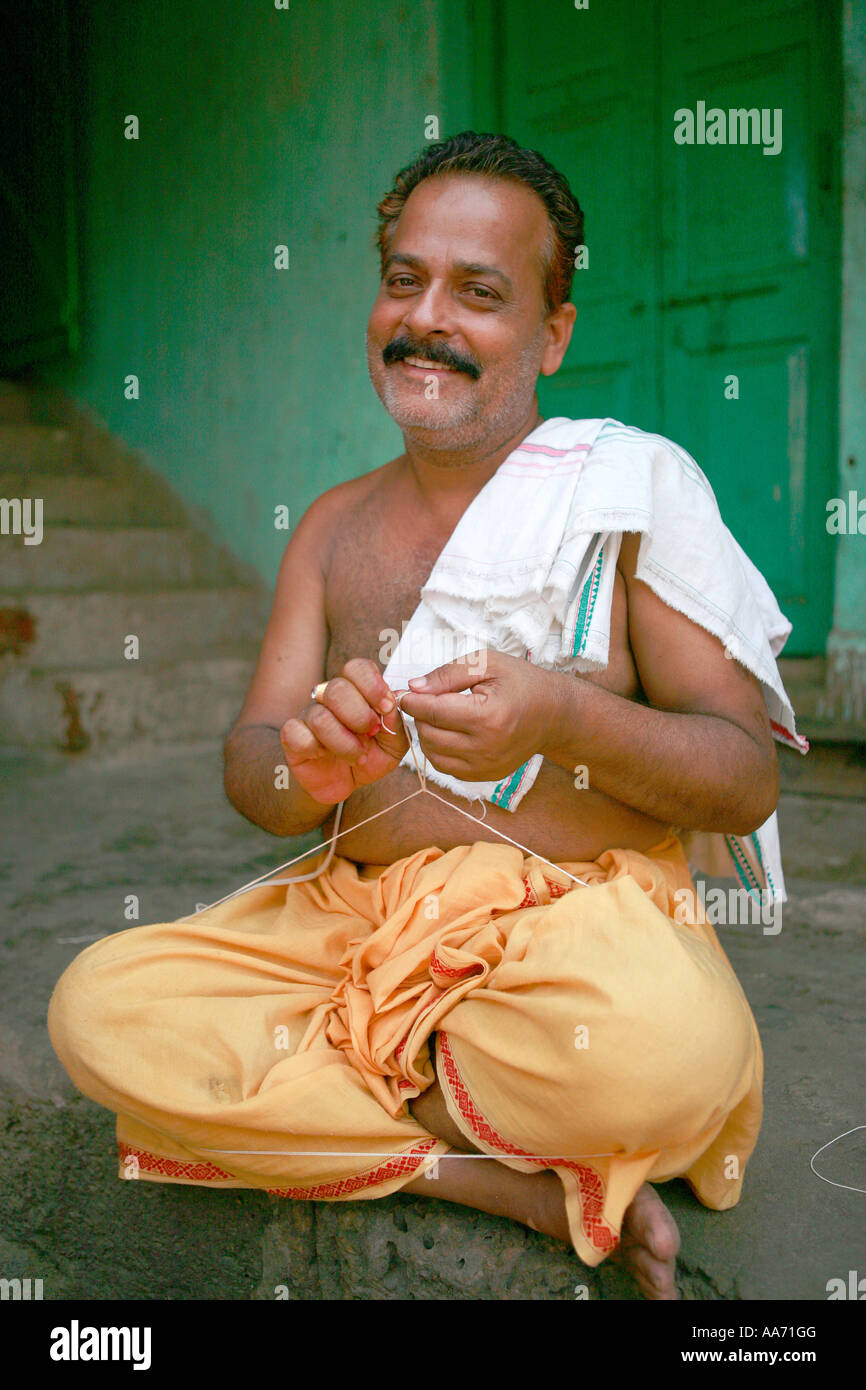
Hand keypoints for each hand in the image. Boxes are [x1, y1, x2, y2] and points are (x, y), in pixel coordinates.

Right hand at [279, 658, 408, 804]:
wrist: (345, 784)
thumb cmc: (369, 757)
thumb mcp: (393, 745)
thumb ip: (396, 724)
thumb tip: (390, 707)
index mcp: (356, 691)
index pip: (357, 668)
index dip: (373, 685)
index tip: (386, 708)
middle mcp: (329, 697)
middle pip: (337, 688)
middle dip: (360, 716)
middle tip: (370, 734)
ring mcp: (308, 715)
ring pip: (320, 717)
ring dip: (345, 743)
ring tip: (357, 755)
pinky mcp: (291, 735)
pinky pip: (296, 733)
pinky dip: (314, 748)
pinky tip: (323, 755)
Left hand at [399, 648, 557, 781]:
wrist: (554, 713)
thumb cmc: (521, 682)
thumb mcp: (487, 664)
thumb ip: (447, 674)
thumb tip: (413, 687)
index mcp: (487, 716)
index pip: (433, 711)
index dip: (412, 700)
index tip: (405, 692)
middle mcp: (486, 747)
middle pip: (429, 734)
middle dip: (420, 716)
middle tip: (428, 700)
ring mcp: (486, 766)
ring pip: (433, 755)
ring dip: (428, 734)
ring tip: (440, 716)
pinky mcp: (486, 776)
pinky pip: (447, 768)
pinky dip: (441, 751)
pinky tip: (451, 733)